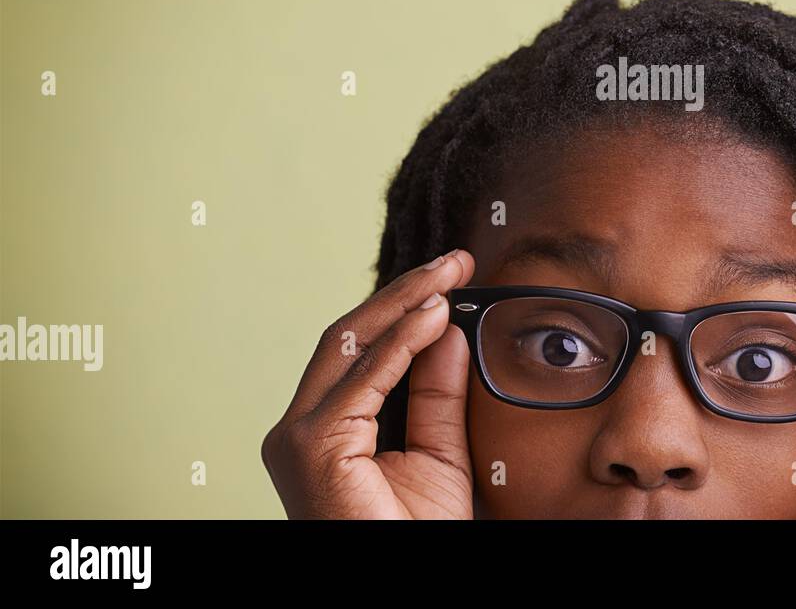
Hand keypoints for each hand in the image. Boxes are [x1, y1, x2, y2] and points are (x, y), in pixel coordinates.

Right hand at [261, 249, 476, 518]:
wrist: (406, 581)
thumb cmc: (415, 534)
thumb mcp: (439, 451)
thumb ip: (438, 393)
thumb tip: (446, 329)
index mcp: (325, 427)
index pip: (360, 350)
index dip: (405, 307)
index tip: (452, 275)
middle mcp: (298, 427)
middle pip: (349, 338)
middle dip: (405, 293)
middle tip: (454, 261)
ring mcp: (298, 437)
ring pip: (349, 346)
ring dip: (404, 303)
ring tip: (449, 274)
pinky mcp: (310, 448)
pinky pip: (363, 380)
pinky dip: (401, 343)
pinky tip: (434, 315)